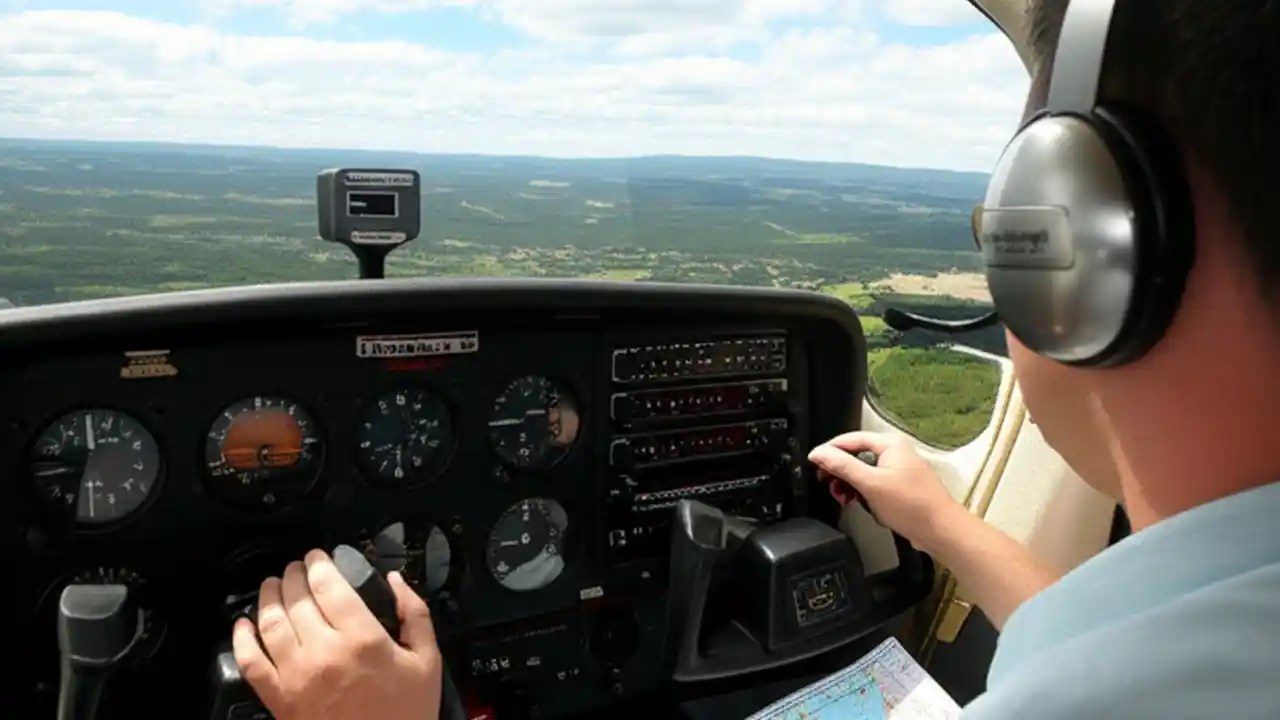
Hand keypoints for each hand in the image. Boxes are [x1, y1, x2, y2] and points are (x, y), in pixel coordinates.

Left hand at [232, 550, 441, 719]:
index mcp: (362, 639)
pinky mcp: (278, 699)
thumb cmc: (405, 713)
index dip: (319, 564)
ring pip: (271, 623)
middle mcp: (324, 653)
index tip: (318, 557)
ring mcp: (297, 676)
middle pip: (298, 599)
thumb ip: (415, 614)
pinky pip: (250, 663)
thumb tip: (395, 580)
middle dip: (294, 575)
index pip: (329, 586)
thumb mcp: (427, 661)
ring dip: (268, 597)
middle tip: (297, 568)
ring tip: (272, 585)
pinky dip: (242, 640)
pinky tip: (244, 624)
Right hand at [808, 431, 966, 552]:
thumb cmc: (912, 506)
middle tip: (828, 484)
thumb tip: (819, 453)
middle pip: (856, 455)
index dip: (829, 451)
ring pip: (864, 472)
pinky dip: (864, 493)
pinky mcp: (900, 487)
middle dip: (840, 472)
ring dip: (851, 485)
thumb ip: (842, 466)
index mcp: (889, 444)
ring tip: (845, 498)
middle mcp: (895, 452)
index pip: (849, 439)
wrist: (941, 530)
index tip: (813, 463)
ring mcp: (898, 470)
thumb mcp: (870, 484)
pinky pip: (874, 484)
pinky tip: (862, 505)